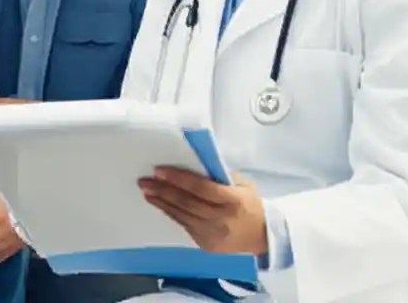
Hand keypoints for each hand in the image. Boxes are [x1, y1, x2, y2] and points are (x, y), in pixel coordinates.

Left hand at [139, 167, 267, 254]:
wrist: (263, 237)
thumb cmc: (251, 204)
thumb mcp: (243, 185)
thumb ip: (220, 176)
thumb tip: (194, 164)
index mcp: (233, 200)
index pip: (200, 188)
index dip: (178, 178)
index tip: (159, 170)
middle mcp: (221, 218)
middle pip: (186, 202)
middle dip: (163, 190)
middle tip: (144, 181)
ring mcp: (212, 234)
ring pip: (182, 215)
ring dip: (161, 203)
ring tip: (147, 191)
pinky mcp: (205, 244)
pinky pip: (184, 226)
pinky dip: (171, 213)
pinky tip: (160, 205)